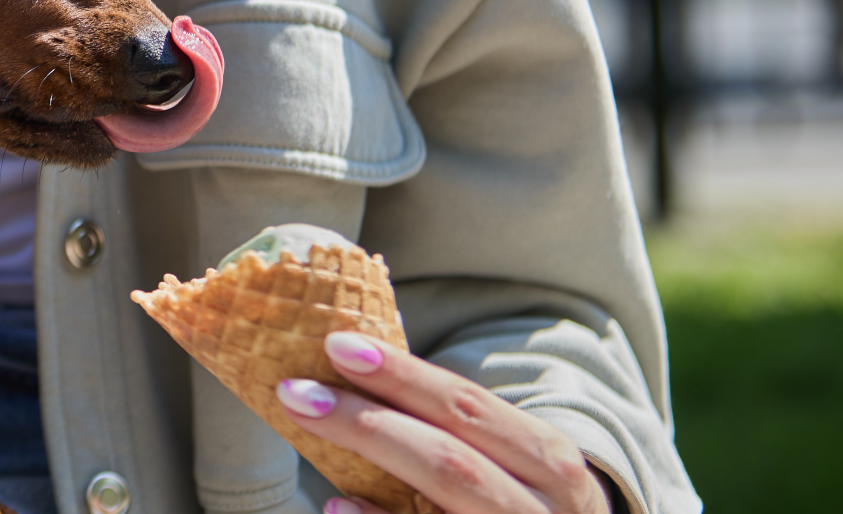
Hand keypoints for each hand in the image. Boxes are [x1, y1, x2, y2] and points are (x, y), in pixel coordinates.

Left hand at [275, 331, 617, 513]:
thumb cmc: (519, 508)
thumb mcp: (511, 466)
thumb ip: (452, 430)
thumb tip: (354, 366)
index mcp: (547, 461)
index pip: (468, 408)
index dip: (403, 376)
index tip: (336, 344)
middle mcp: (541, 508)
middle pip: (449, 460)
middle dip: (368, 422)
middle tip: (295, 391)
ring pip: (449, 495)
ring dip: (373, 461)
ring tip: (308, 430)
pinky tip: (338, 506)